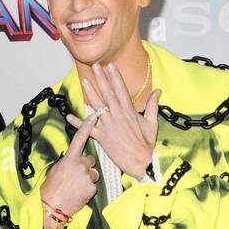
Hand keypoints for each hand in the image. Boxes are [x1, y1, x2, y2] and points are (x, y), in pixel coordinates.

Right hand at [39, 110, 100, 228]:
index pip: (80, 138)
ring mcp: (87, 176)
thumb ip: (68, 162)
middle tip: (76, 177)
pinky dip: (87, 189)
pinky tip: (78, 194)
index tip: (94, 116)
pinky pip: (93, 185)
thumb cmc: (51, 189)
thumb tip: (74, 160)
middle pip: (90, 160)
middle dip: (86, 167)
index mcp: (69, 158)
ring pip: (93, 174)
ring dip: (87, 179)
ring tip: (76, 187)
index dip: (87, 126)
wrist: (51, 207)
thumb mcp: (57, 170)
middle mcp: (80, 165)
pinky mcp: (92, 188)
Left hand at [68, 61, 160, 180]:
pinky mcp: (102, 138)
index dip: (115, 76)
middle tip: (94, 66)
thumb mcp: (152, 123)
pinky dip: (78, 123)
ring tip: (84, 81)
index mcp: (129, 111)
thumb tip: (158, 90)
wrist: (141, 162)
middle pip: (108, 93)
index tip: (110, 66)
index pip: (121, 89)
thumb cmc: (147, 144)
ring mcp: (109, 126)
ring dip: (90, 93)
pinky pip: (88, 129)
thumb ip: (153, 105)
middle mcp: (118, 116)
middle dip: (101, 79)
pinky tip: (69, 116)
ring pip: (97, 106)